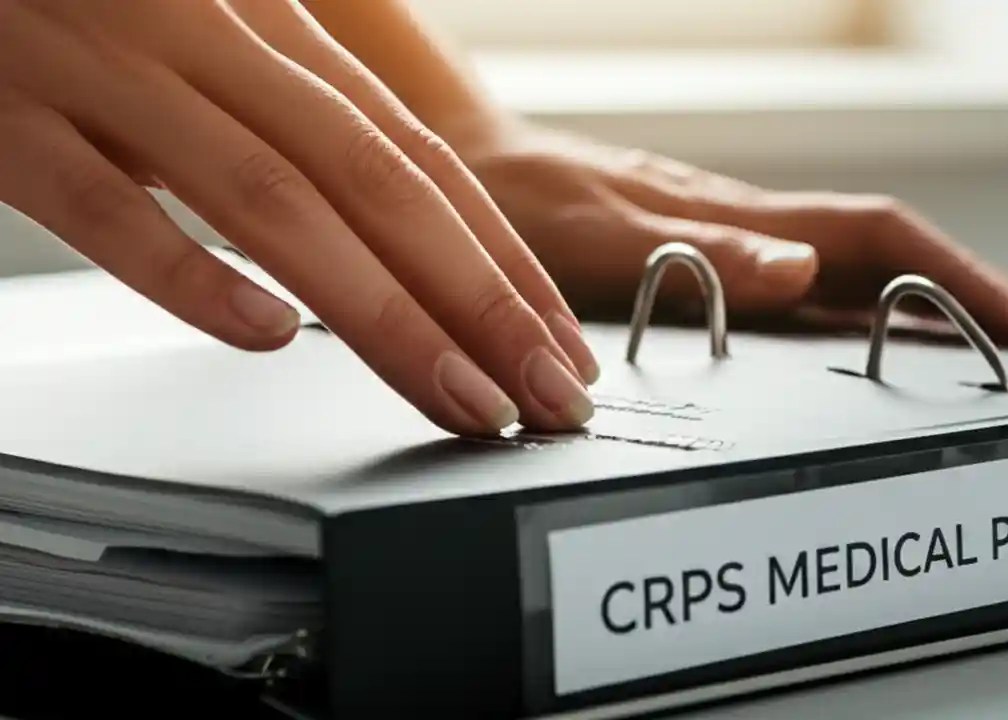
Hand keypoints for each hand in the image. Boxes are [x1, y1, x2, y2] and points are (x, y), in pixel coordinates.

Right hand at [0, 0, 597, 435]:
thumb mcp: (209, 30)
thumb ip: (294, 110)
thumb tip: (395, 216)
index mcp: (272, 27)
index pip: (420, 159)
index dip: (502, 257)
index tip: (560, 343)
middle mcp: (210, 41)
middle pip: (379, 185)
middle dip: (480, 302)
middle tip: (547, 396)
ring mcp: (109, 73)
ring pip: (275, 202)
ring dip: (384, 311)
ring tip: (460, 396)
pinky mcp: (7, 116)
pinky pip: (105, 203)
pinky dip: (192, 274)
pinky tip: (265, 336)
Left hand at [451, 122, 1007, 349]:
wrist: (470, 168)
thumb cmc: (525, 199)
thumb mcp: (598, 238)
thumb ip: (693, 258)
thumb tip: (798, 275)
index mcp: (740, 222)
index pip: (881, 244)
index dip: (964, 281)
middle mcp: (751, 230)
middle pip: (892, 257)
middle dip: (979, 296)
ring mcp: (736, 242)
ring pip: (859, 269)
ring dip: (936, 302)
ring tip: (999, 344)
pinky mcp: (712, 257)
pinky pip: (813, 283)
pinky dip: (872, 308)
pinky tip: (885, 333)